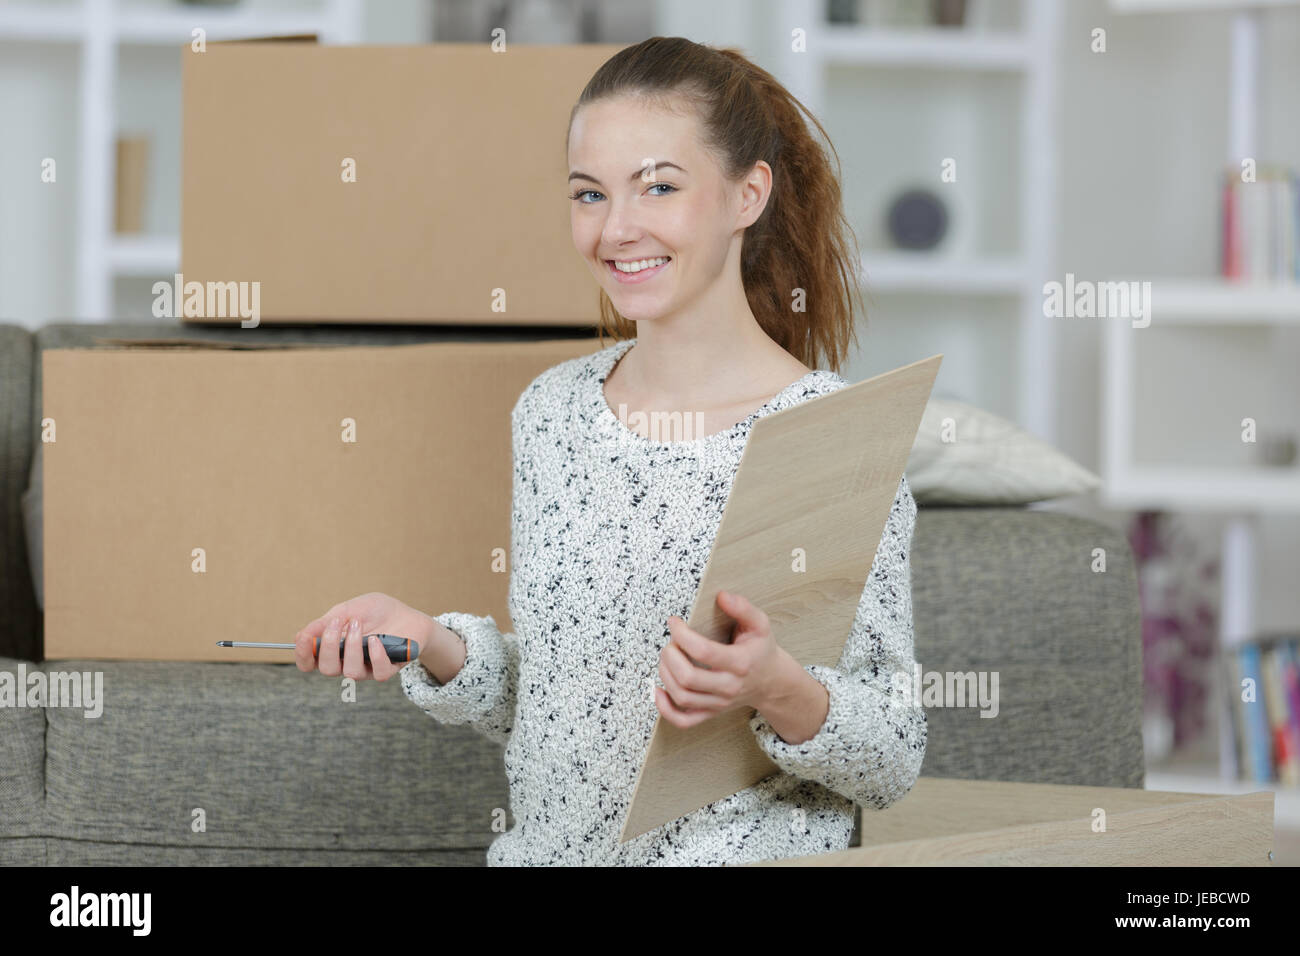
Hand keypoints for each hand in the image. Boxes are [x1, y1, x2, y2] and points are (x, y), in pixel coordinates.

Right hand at [294, 591, 432, 682]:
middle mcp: (346, 662)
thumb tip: (301, 636)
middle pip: (327, 669)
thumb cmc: (376, 611)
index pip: (309, 662)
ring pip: (351, 672)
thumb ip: (325, 623)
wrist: (407, 613)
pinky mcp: (387, 669)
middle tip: (338, 622)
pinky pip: (378, 673)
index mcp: (333, 648)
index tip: (303, 639)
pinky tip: (376, 641)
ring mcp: (366, 668)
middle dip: (329, 646)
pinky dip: (376, 656)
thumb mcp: (348, 609)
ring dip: (352, 647)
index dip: (302, 655)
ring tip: (359, 624)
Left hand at [655, 590, 787, 728]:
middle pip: (688, 678)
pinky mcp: (710, 712)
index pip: (703, 652)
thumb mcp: (759, 624)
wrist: (771, 682)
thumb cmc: (760, 650)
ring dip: (665, 675)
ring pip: (682, 697)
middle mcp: (729, 686)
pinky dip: (665, 709)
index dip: (682, 635)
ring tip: (667, 658)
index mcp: (740, 663)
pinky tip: (658, 691)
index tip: (674, 622)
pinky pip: (684, 720)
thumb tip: (722, 596)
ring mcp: (719, 703)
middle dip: (670, 656)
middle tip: (670, 642)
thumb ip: (743, 608)